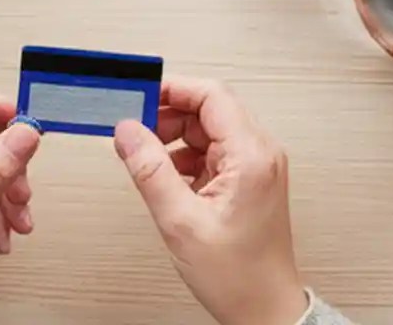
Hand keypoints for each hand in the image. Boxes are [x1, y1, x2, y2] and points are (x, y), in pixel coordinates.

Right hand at [114, 78, 307, 324]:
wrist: (264, 311)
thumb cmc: (238, 277)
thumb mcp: (180, 221)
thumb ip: (149, 169)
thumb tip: (128, 131)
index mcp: (251, 156)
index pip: (211, 95)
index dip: (172, 90)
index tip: (140, 97)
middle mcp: (260, 155)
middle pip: (208, 109)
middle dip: (167, 116)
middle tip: (135, 132)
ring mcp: (255, 167)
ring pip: (207, 130)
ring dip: (173, 139)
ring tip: (146, 160)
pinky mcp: (247, 180)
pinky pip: (211, 152)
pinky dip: (184, 158)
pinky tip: (166, 179)